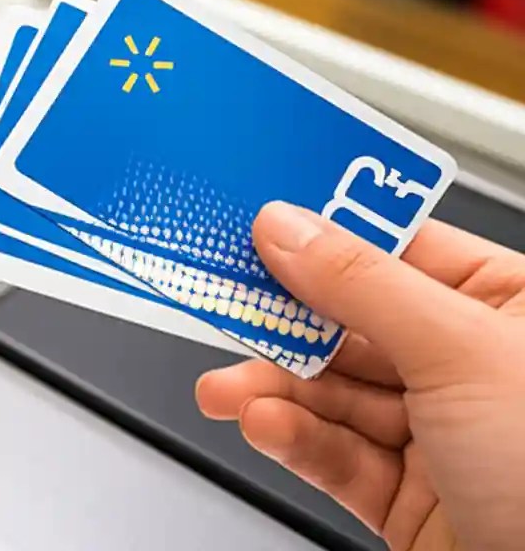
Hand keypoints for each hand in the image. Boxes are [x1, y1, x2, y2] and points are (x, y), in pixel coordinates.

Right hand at [196, 202, 524, 550]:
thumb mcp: (461, 353)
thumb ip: (362, 285)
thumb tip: (288, 230)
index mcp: (513, 308)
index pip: (402, 247)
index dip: (329, 231)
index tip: (260, 220)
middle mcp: (474, 366)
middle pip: (352, 322)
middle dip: (283, 322)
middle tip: (220, 303)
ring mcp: (439, 435)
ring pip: (333, 393)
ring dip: (273, 389)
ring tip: (228, 388)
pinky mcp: (407, 496)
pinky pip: (335, 454)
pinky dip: (294, 440)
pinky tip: (266, 425)